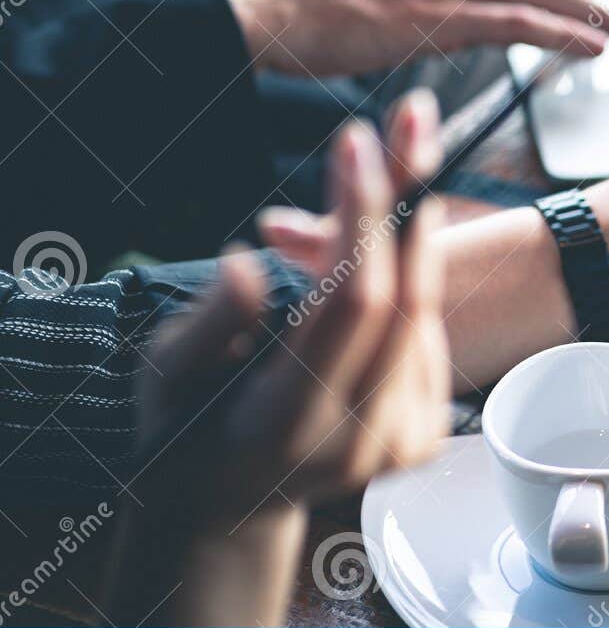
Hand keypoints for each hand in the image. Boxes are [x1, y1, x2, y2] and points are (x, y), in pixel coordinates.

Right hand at [137, 93, 449, 514]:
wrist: (226, 511)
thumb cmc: (181, 430)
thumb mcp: (164, 379)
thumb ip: (207, 324)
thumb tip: (247, 262)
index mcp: (287, 422)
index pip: (352, 303)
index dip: (364, 218)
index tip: (357, 142)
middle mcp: (359, 438)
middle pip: (406, 298)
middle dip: (408, 198)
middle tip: (413, 116)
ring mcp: (400, 442)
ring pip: (422, 308)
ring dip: (403, 231)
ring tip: (372, 166)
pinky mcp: (426, 435)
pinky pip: (426, 331)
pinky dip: (405, 276)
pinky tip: (372, 245)